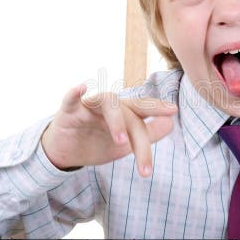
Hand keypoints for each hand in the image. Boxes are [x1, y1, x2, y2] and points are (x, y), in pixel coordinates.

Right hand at [41, 84, 176, 175]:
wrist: (65, 152)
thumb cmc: (97, 143)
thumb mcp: (125, 144)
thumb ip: (149, 133)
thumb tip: (171, 123)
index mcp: (124, 112)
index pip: (143, 110)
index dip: (158, 108)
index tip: (173, 111)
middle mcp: (109, 106)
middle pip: (129, 110)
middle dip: (143, 126)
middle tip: (153, 146)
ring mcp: (89, 106)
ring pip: (106, 102)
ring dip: (116, 121)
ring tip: (122, 142)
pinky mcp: (68, 112)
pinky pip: (70, 99)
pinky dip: (74, 92)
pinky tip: (80, 87)